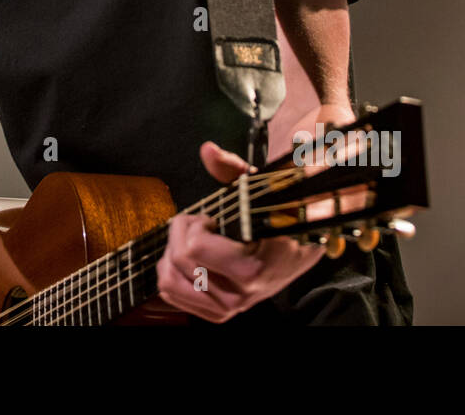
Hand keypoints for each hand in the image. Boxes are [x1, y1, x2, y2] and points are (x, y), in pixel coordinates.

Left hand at [155, 141, 325, 322]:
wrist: (295, 256)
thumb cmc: (277, 221)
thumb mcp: (260, 192)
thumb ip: (233, 169)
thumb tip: (208, 151)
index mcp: (253, 268)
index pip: (195, 249)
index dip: (198, 224)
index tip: (214, 217)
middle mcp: (241, 294)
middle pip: (179, 259)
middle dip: (183, 231)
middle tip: (202, 223)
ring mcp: (229, 308)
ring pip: (168, 280)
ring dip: (174, 251)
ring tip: (195, 240)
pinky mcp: (217, 313)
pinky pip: (171, 295)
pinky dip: (171, 271)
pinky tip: (190, 257)